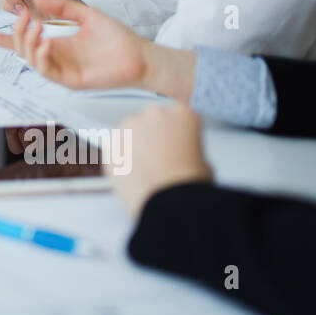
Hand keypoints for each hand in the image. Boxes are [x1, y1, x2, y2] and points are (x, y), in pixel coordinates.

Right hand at [0, 0, 147, 89]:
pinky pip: (46, 70)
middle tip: (21, 16)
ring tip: (35, 26)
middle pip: (22, 48)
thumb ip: (61, 6)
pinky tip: (46, 42)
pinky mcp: (69, 80)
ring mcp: (61, 69)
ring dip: (28, 42)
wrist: (138, 54)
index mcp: (56, 43)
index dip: (3, 40)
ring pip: (31, 59)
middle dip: (17, 32)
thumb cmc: (117, 37)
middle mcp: (55, 57)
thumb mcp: (86, 14)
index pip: (24, 42)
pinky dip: (41, 56)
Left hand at [109, 104, 212, 218]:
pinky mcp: (111, 144)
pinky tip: (130, 176)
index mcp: (182, 113)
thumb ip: (188, 148)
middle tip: (159, 161)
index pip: (177, 117)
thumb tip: (180, 155)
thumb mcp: (204, 161)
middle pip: (150, 121)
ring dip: (133, 147)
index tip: (175, 147)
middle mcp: (154, 113)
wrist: (170, 201)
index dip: (175, 135)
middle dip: (152, 137)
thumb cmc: (190, 184)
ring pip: (129, 133)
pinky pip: (114, 150)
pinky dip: (119, 160)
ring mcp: (129, 127)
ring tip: (144, 172)